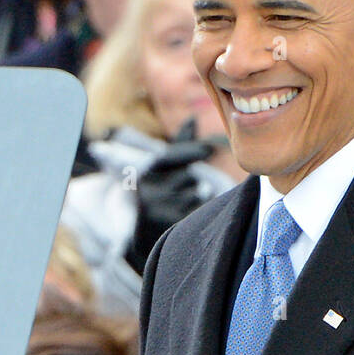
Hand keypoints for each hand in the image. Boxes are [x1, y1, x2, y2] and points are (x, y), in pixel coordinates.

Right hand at [125, 126, 217, 275]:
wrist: (145, 236)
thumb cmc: (160, 196)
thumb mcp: (164, 170)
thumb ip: (179, 146)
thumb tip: (192, 118)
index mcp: (144, 172)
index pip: (169, 156)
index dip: (189, 151)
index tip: (208, 149)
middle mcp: (147, 188)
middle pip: (187, 176)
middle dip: (193, 181)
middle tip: (188, 188)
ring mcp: (156, 207)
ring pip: (194, 192)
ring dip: (198, 195)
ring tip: (184, 202)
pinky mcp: (165, 223)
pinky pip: (196, 209)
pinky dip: (197, 210)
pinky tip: (187, 214)